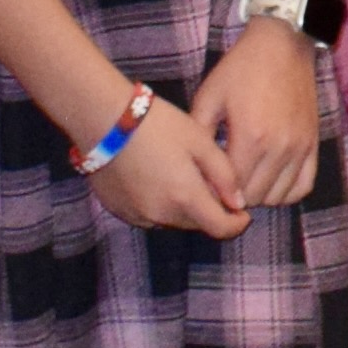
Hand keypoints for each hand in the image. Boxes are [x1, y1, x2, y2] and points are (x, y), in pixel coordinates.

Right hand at [82, 83, 252, 240]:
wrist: (104, 119)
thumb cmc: (157, 123)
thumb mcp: (200, 141)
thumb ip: (224, 175)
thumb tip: (238, 202)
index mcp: (185, 197)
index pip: (220, 229)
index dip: (237, 224)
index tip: (243, 213)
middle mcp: (161, 215)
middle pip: (197, 225)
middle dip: (210, 211)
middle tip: (211, 185)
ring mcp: (138, 215)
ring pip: (173, 221)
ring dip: (184, 208)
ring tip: (182, 176)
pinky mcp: (120, 210)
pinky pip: (150, 216)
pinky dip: (161, 205)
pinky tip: (157, 179)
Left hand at [195, 17, 326, 210]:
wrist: (283, 44)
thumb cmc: (241, 69)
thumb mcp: (209, 96)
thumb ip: (199, 135)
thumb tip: (194, 167)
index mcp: (250, 137)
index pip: (232, 187)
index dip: (216, 189)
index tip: (209, 180)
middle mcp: (279, 148)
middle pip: (254, 197)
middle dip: (236, 194)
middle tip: (224, 180)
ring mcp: (300, 148)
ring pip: (278, 197)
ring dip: (260, 193)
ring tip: (246, 177)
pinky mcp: (313, 144)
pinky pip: (303, 186)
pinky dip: (286, 191)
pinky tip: (271, 179)